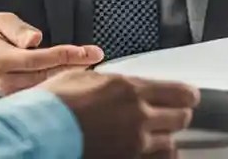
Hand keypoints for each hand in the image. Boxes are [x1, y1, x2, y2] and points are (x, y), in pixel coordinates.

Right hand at [0, 12, 102, 93]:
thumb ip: (17, 29)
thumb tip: (35, 39)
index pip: (37, 60)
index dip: (63, 56)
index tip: (85, 52)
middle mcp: (6, 80)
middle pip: (47, 76)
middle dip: (74, 65)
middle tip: (97, 55)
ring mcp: (11, 91)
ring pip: (47, 86)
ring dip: (71, 75)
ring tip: (92, 63)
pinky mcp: (17, 96)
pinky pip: (43, 90)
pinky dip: (61, 82)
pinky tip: (76, 72)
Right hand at [41, 69, 198, 156]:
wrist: (38, 133)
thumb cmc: (53, 104)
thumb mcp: (82, 77)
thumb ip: (109, 81)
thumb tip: (119, 83)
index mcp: (130, 89)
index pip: (179, 92)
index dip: (187, 95)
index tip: (188, 97)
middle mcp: (138, 116)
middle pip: (181, 118)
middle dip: (178, 115)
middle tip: (171, 114)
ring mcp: (134, 145)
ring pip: (171, 144)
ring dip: (165, 138)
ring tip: (155, 135)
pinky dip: (157, 156)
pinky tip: (148, 152)